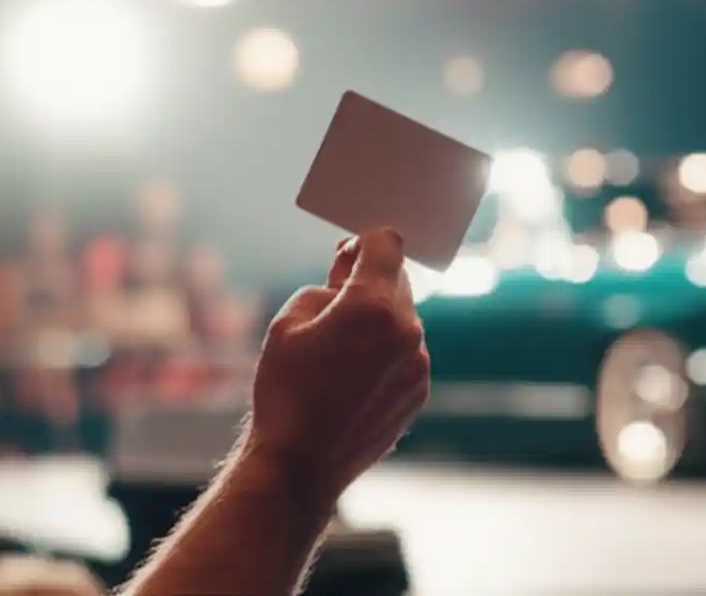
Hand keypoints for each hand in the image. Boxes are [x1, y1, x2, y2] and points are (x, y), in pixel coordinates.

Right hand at [246, 228, 429, 500]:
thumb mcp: (288, 324)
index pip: (387, 244)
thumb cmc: (285, 390)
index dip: (364, 242)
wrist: (301, 463)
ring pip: (403, 319)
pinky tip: (354, 375)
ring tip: (339, 349)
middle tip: (336, 296)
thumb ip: (325, 285)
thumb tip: (349, 271)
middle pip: (397, 280)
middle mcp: (406, 330)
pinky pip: (407, 353)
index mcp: (373, 306)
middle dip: (370, 280)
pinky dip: (387, 352)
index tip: (347, 254)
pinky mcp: (419, 389)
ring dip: (379, 319)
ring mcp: (418, 363)